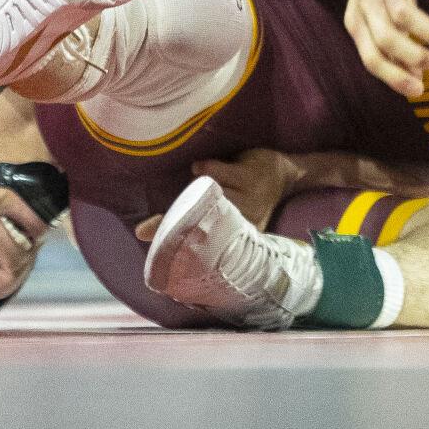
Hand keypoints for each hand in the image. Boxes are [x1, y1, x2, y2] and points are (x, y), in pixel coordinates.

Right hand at [135, 150, 296, 240]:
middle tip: (144, 230)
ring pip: (207, 197)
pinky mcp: (248, 175)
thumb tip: (153, 235)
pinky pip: (218, 173)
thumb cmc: (248, 197)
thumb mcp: (230, 217)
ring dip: (192, 192)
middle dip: (172, 228)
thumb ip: (199, 225)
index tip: (154, 259)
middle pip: (200, 226)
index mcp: (238, 238)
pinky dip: (205, 170)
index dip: (177, 252)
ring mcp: (248, 198)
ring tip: (187, 191)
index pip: (204, 247)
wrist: (283, 173)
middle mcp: (244, 221)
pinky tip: (198, 168)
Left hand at [343, 0, 428, 97]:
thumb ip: (393, 48)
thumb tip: (415, 81)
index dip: (394, 78)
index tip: (419, 89)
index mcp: (358, 21)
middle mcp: (368, 2)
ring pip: (404, 14)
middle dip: (414, 56)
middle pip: (388, 39)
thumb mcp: (376, 17)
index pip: (371, 58)